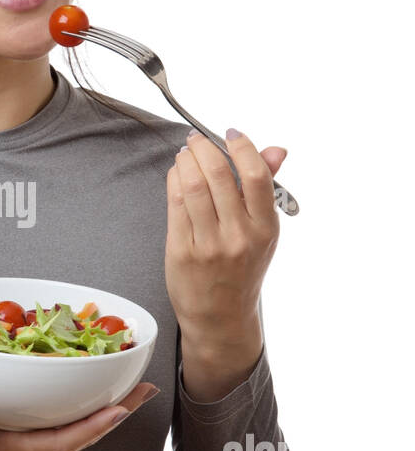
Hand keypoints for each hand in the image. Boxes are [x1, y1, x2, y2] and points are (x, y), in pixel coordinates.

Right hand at [0, 381, 160, 450]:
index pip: (61, 441)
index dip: (94, 426)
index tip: (122, 408)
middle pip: (78, 437)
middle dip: (113, 414)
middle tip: (144, 388)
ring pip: (70, 436)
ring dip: (99, 415)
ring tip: (127, 390)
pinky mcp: (16, 450)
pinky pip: (56, 433)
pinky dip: (77, 416)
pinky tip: (83, 397)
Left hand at [165, 128, 286, 342]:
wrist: (221, 316)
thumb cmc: (242, 269)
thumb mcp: (263, 232)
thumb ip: (265, 188)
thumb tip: (276, 150)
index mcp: (265, 228)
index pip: (255, 176)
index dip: (242, 147)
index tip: (230, 133)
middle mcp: (239, 236)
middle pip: (218, 174)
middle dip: (204, 147)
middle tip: (197, 139)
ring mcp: (209, 245)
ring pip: (193, 185)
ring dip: (186, 160)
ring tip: (186, 154)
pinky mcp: (182, 251)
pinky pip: (175, 204)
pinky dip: (174, 180)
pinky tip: (176, 174)